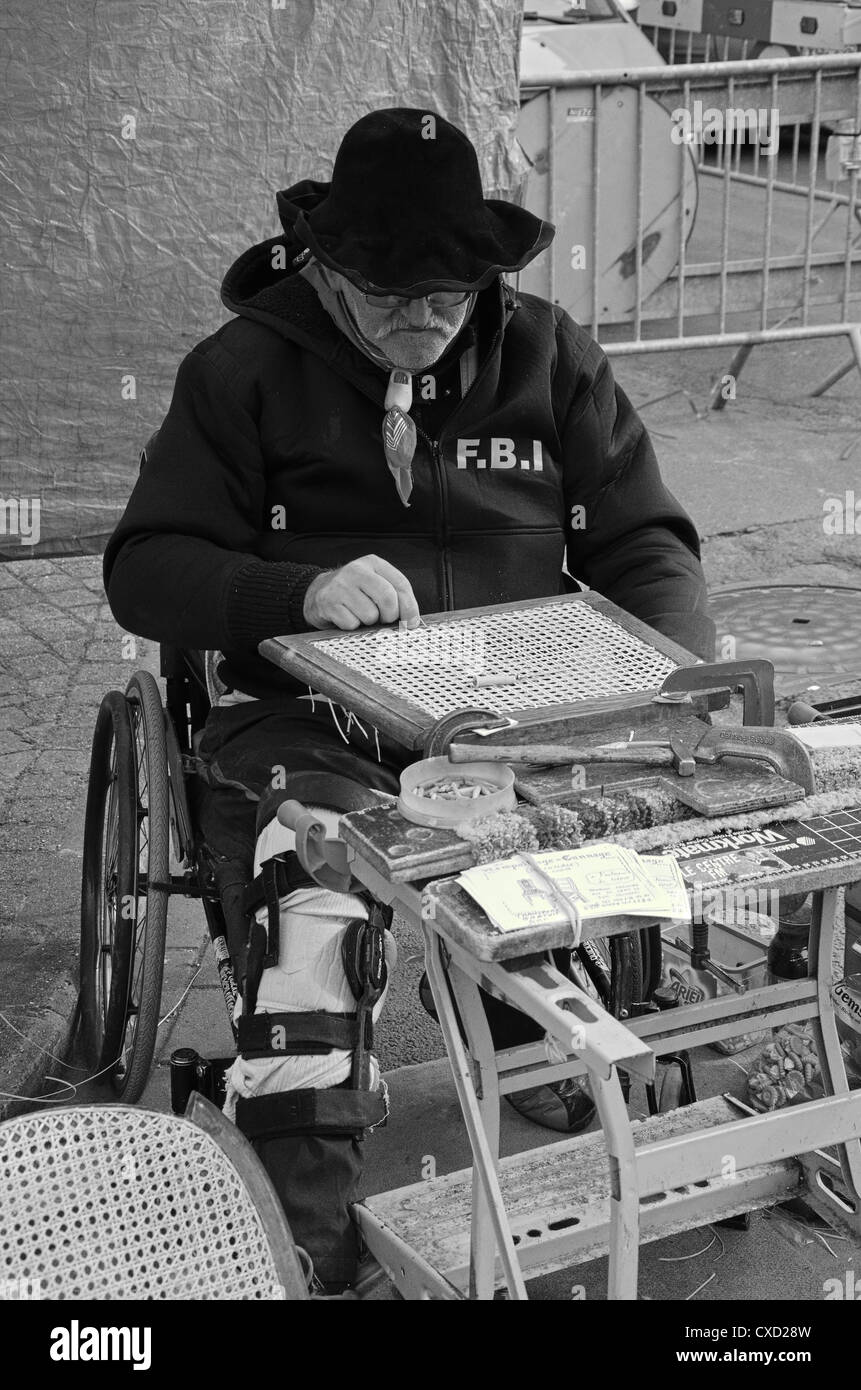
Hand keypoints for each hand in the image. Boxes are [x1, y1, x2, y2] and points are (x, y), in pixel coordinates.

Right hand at [303, 555, 420, 630]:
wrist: (316, 592)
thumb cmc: (353, 592)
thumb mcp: (374, 585)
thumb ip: (395, 597)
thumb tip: (412, 621)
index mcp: (372, 563)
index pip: (400, 584)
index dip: (410, 607)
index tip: (411, 622)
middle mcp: (356, 570)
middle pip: (387, 598)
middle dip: (390, 615)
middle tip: (382, 618)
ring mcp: (340, 585)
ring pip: (370, 614)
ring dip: (368, 621)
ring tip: (359, 614)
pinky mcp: (328, 602)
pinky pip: (351, 623)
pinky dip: (352, 626)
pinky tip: (346, 616)